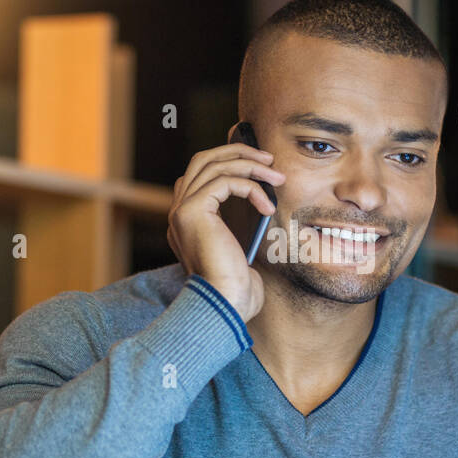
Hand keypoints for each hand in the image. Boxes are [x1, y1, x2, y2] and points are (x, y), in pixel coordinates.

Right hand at [166, 133, 285, 321]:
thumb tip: (261, 206)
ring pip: (214, 165)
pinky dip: (252, 188)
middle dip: (238, 152)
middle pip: (203, 159)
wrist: (224, 305)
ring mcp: (181, 210)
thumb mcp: (238, 251)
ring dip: (251, 166)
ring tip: (278, 177)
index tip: (260, 167)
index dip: (228, 161)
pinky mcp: (192, 211)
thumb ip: (238, 227)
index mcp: (187, 221)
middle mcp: (178, 212)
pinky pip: (224, 181)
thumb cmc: (236, 289)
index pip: (201, 175)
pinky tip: (268, 208)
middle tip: (269, 159)